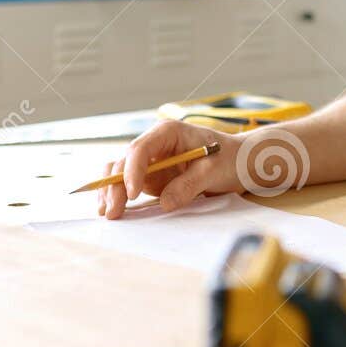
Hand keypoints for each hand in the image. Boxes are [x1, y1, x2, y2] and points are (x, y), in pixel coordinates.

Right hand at [97, 120, 242, 218]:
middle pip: (124, 162)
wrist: (238, 164)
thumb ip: (189, 184)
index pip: (140, 148)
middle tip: (112, 211)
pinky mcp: (152, 178)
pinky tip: (111, 210)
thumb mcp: (213, 170)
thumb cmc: (229, 159)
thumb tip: (164, 203)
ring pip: (120, 173)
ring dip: (111, 192)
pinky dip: (118, 196)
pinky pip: (129, 186)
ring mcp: (151, 162)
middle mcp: (154, 145)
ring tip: (107, 213)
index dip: (132, 170)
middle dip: (115, 186)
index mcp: (167, 133)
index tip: (132, 193)